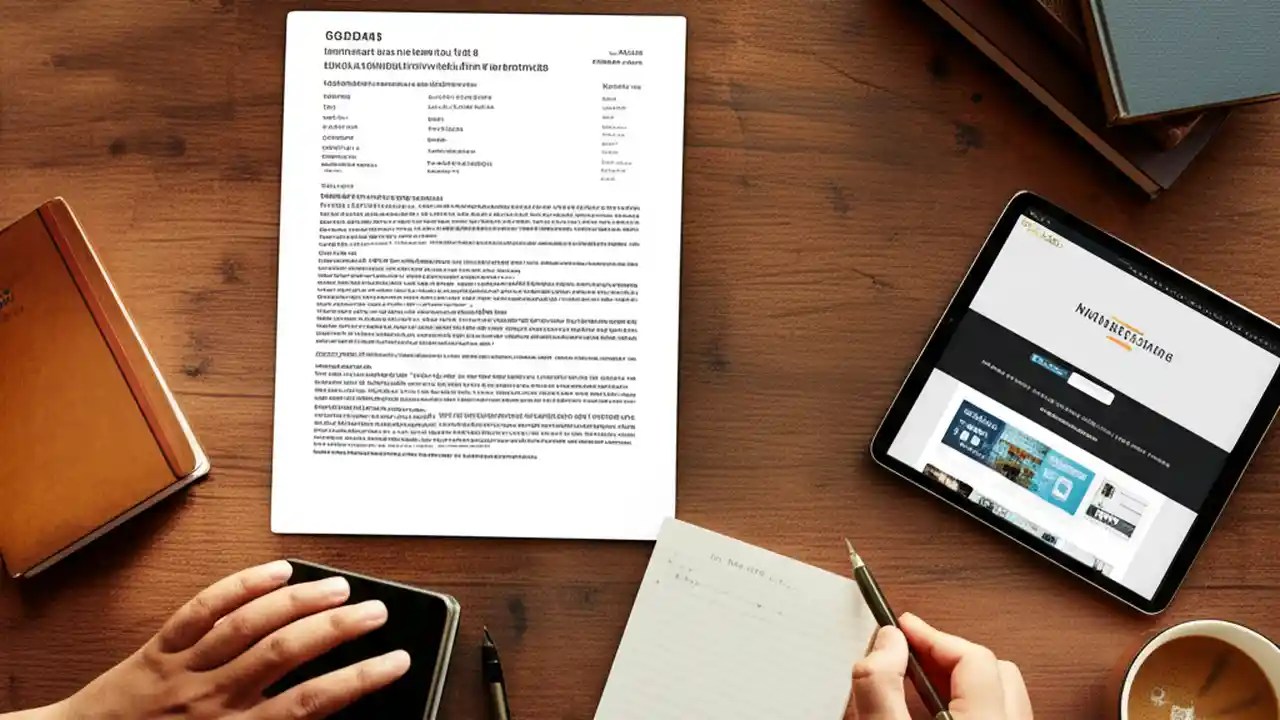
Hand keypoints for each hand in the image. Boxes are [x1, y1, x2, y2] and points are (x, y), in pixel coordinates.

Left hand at [38, 561, 409, 718]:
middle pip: (288, 652)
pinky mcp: (160, 648)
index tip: (395, 661)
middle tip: (376, 611)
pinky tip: (276, 570)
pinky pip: (204, 608)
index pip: (312, 702)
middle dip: (340, 627)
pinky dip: (242, 585)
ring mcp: (185, 668)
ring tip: (340, 586)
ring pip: (251, 623)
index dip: (360, 678)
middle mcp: (214, 699)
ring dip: (300, 600)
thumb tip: (322, 712)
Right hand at [848, 613, 1032, 719]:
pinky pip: (999, 715)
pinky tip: (937, 712)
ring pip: (1003, 695)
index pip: (973, 655)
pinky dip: (971, 702)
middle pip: (998, 670)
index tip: (901, 628)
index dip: (932, 635)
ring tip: (923, 683)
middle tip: (912, 655)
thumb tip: (886, 641)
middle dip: (952, 654)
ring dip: (964, 679)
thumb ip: (881, 686)